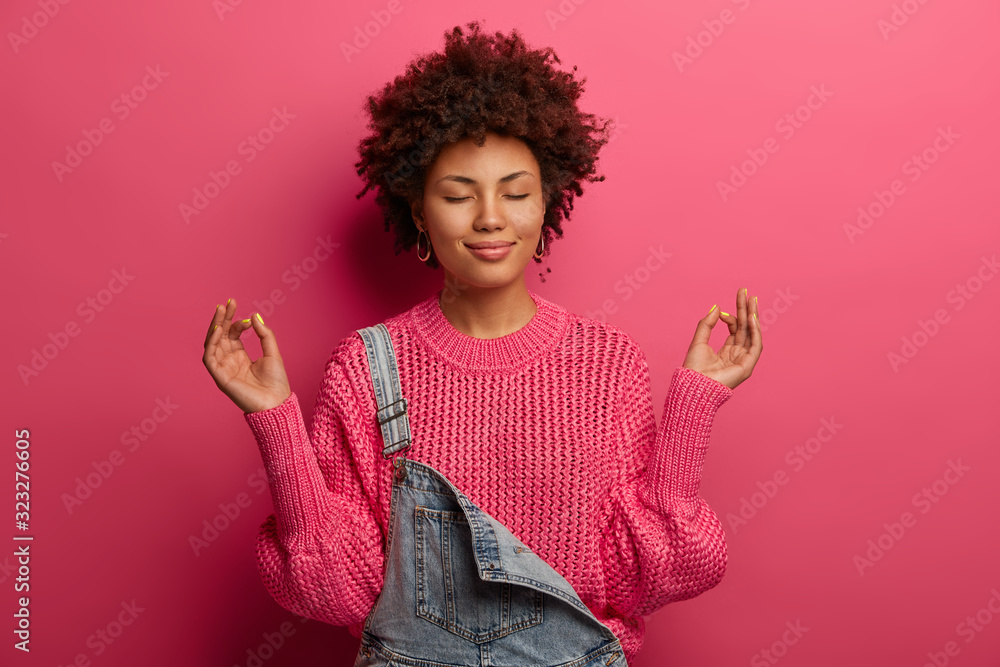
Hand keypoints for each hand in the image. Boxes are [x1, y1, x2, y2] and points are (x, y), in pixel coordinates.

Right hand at [202, 298, 291, 413]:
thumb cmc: (276, 382)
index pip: (232, 335)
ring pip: (212, 344)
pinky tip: (219, 330)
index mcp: (240, 357)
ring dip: (215, 326)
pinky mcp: (220, 377)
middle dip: (222, 319)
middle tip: (226, 303)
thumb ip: (264, 334)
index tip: (245, 314)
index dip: (235, 322)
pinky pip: (210, 358)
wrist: (276, 403)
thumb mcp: (272, 352)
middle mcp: (229, 362)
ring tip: (220, 310)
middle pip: (220, 336)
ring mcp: (223, 369)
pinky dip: (212, 343)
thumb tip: (255, 315)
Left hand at [682, 287, 762, 389]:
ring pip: (752, 334)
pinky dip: (755, 331)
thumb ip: (707, 324)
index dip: (731, 317)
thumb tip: (716, 308)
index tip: (722, 311)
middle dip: (746, 310)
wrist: (693, 384)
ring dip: (753, 316)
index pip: (735, 330)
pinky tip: (751, 318)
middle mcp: (737, 356)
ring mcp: (743, 360)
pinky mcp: (748, 366)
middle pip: (745, 329)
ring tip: (752, 299)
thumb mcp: (699, 340)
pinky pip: (756, 345)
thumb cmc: (694, 368)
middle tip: (746, 292)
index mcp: (726, 352)